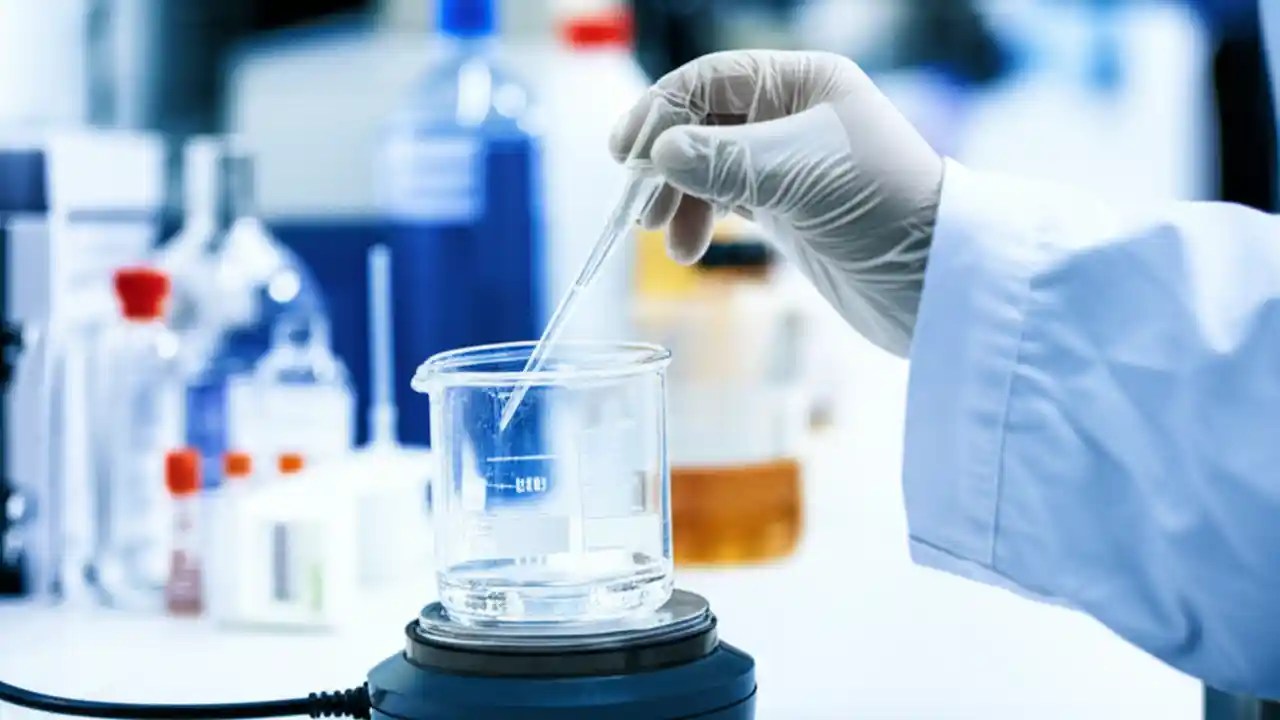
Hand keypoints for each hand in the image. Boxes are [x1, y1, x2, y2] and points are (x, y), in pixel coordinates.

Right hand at [609, 50, 943, 356]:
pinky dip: (698, 220)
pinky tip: (689, 248)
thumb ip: (722, 159)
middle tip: (640, 208)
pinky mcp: (785, 208)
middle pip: (700, 124)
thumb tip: (656, 154)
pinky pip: (722, 200)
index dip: (661, 111)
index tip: (625, 153)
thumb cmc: (884, 208)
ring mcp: (786, 162)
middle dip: (665, 163)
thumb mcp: (799, 174)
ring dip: (678, 200)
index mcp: (802, 82)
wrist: (936, 281)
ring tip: (672, 244)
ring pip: (706, 167)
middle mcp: (791, 115)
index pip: (710, 80)